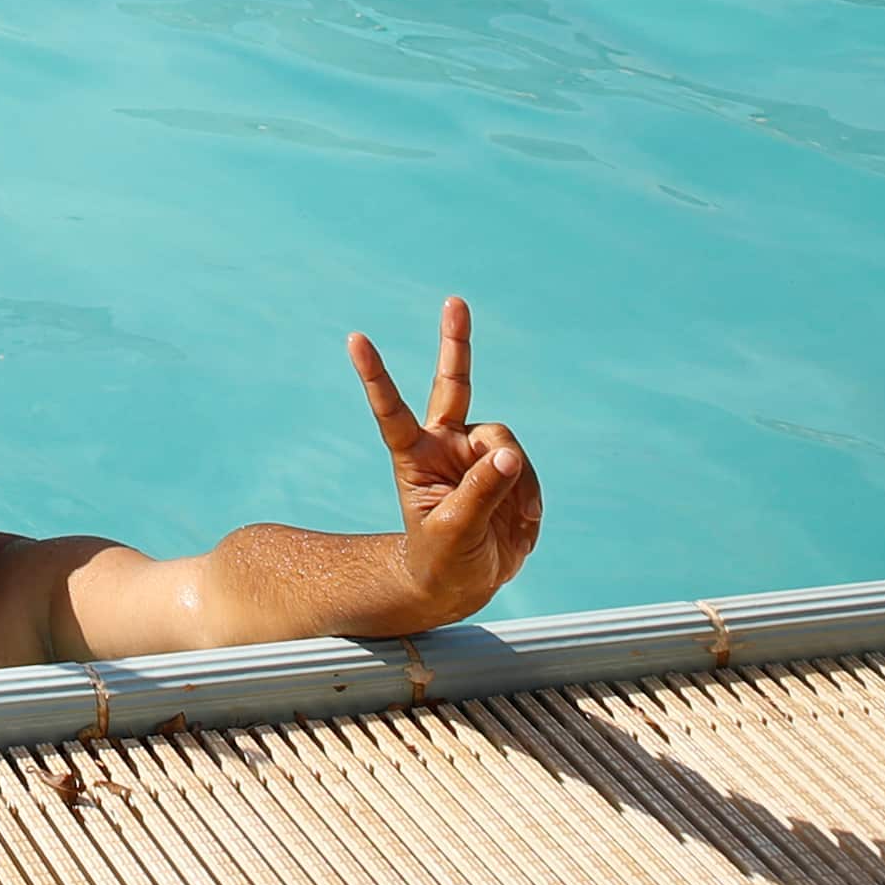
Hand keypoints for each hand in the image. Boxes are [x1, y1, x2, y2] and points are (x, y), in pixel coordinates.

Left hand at [351, 297, 540, 619]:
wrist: (465, 582)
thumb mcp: (454, 532)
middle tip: (454, 302)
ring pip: (505, 443)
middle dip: (456, 342)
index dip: (375, 375)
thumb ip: (480, 492)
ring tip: (509, 517)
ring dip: (515, 480)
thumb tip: (506, 453)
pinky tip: (519, 520)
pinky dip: (530, 496)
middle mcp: (444, 443)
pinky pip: (526, 470)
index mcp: (413, 455)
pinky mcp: (506, 467)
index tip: (355, 339)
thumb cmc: (442, 560)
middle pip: (452, 384)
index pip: (390, 410)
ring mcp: (476, 451)